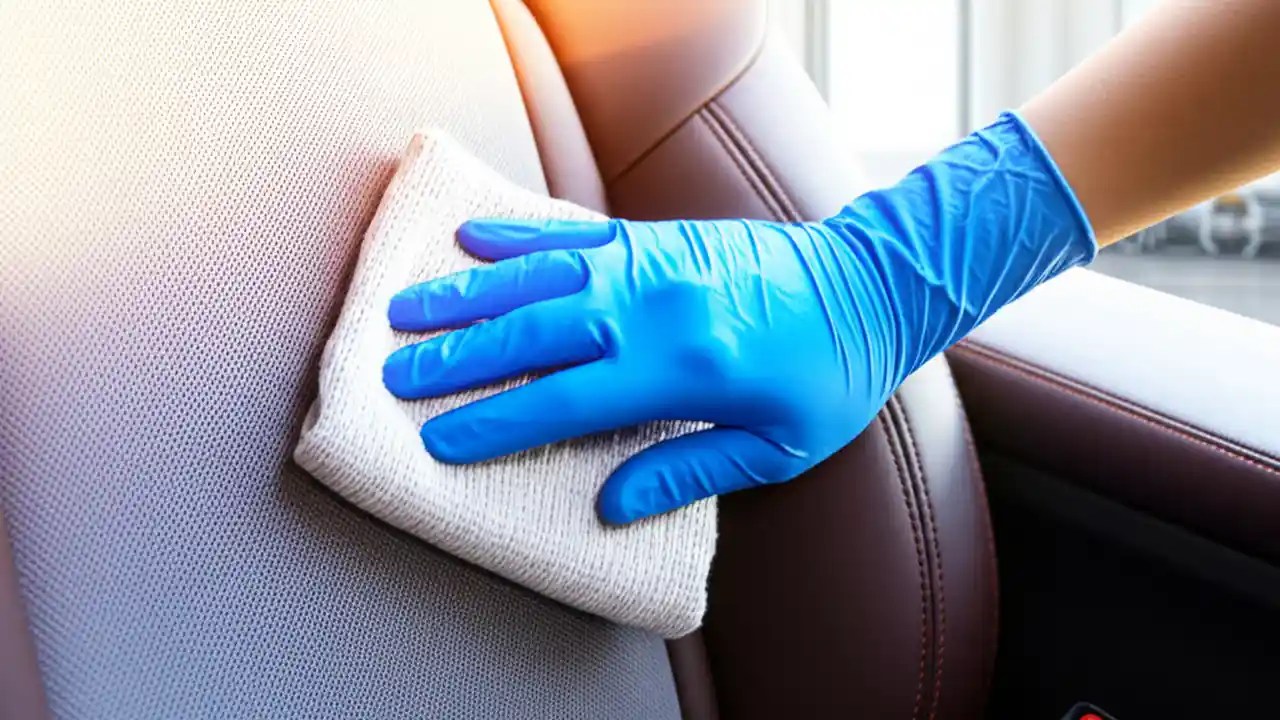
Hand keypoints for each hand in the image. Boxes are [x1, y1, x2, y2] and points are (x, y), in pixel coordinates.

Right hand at [382, 112, 1095, 524]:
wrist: (872, 284)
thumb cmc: (831, 376)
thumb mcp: (778, 447)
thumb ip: (690, 472)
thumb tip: (608, 505)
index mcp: (683, 369)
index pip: (565, 401)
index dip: (496, 423)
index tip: (438, 439)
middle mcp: (655, 308)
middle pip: (534, 334)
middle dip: (458, 357)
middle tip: (393, 373)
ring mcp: (653, 264)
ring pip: (540, 277)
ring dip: (469, 294)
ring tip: (407, 307)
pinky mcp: (658, 238)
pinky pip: (576, 233)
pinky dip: (521, 236)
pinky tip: (474, 239)